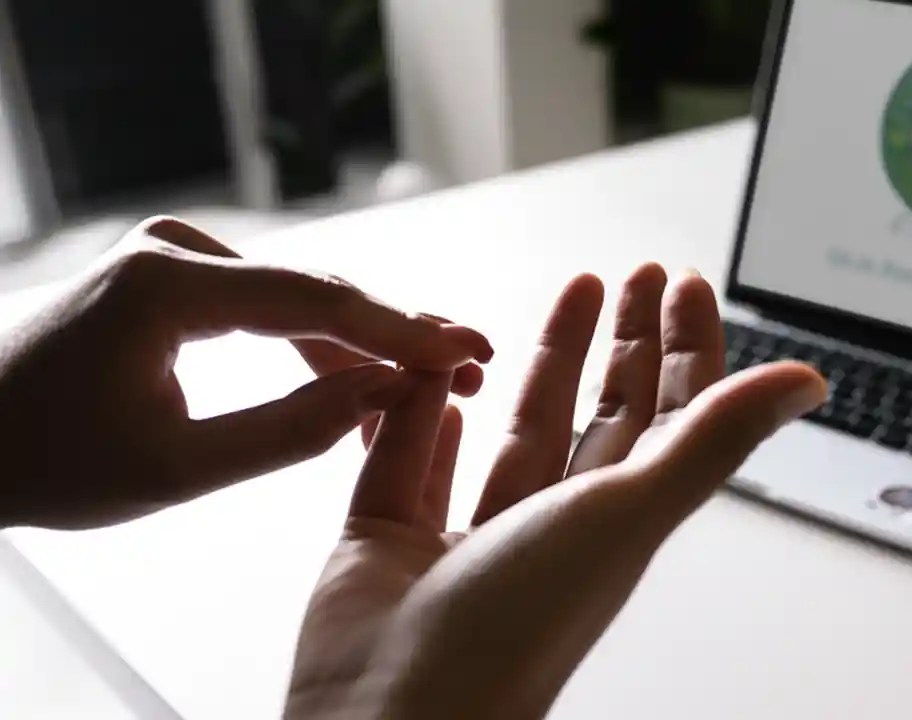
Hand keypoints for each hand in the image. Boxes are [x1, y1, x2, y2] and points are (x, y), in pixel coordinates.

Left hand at [0, 217, 491, 528]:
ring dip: (365, 339)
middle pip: (317, 289)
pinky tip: (363, 377)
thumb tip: (385, 394)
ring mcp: (175, 256)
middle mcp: (175, 250)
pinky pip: (268, 304)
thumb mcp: (176, 470)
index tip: (467, 354)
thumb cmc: (50, 462)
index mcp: (167, 287)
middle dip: (398, 331)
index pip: (314, 300)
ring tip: (438, 375)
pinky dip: (317, 341)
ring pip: (299, 297)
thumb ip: (289, 431)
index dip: (401, 331)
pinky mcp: (176, 275)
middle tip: (476, 361)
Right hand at [286, 266, 825, 719]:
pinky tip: (443, 382)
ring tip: (569, 292)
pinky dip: (427, 420)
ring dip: (546, 359)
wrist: (395, 708)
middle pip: (606, 412)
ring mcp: (475, 532)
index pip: (671, 415)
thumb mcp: (631, 511)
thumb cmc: (517, 624)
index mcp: (619, 519)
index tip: (685, 282)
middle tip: (637, 274)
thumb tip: (808, 382)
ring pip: (523, 426)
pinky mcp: (392, 537)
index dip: (685, 346)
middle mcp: (556, 522)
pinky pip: (411, 461)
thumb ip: (715, 438)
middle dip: (626, 339)